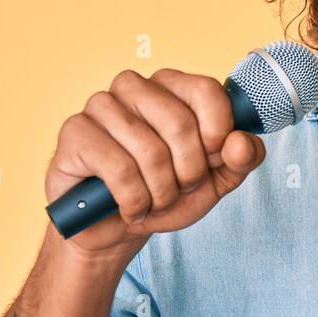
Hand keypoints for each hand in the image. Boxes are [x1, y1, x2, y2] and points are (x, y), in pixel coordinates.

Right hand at [45, 68, 265, 260]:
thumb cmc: (164, 194)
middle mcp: (134, 87)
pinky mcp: (75, 132)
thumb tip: (241, 142)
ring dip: (161, 192)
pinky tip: (129, 208)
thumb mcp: (216, 180)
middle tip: (179, 190)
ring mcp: (101, 105)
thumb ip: (241, 159)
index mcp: (171, 87)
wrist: (115, 229)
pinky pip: (119, 169)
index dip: (217, 133)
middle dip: (189, 172)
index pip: (206, 90)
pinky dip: (134, 200)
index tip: (213, 160)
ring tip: (154, 201)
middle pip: (180, 123)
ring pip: (150, 150)